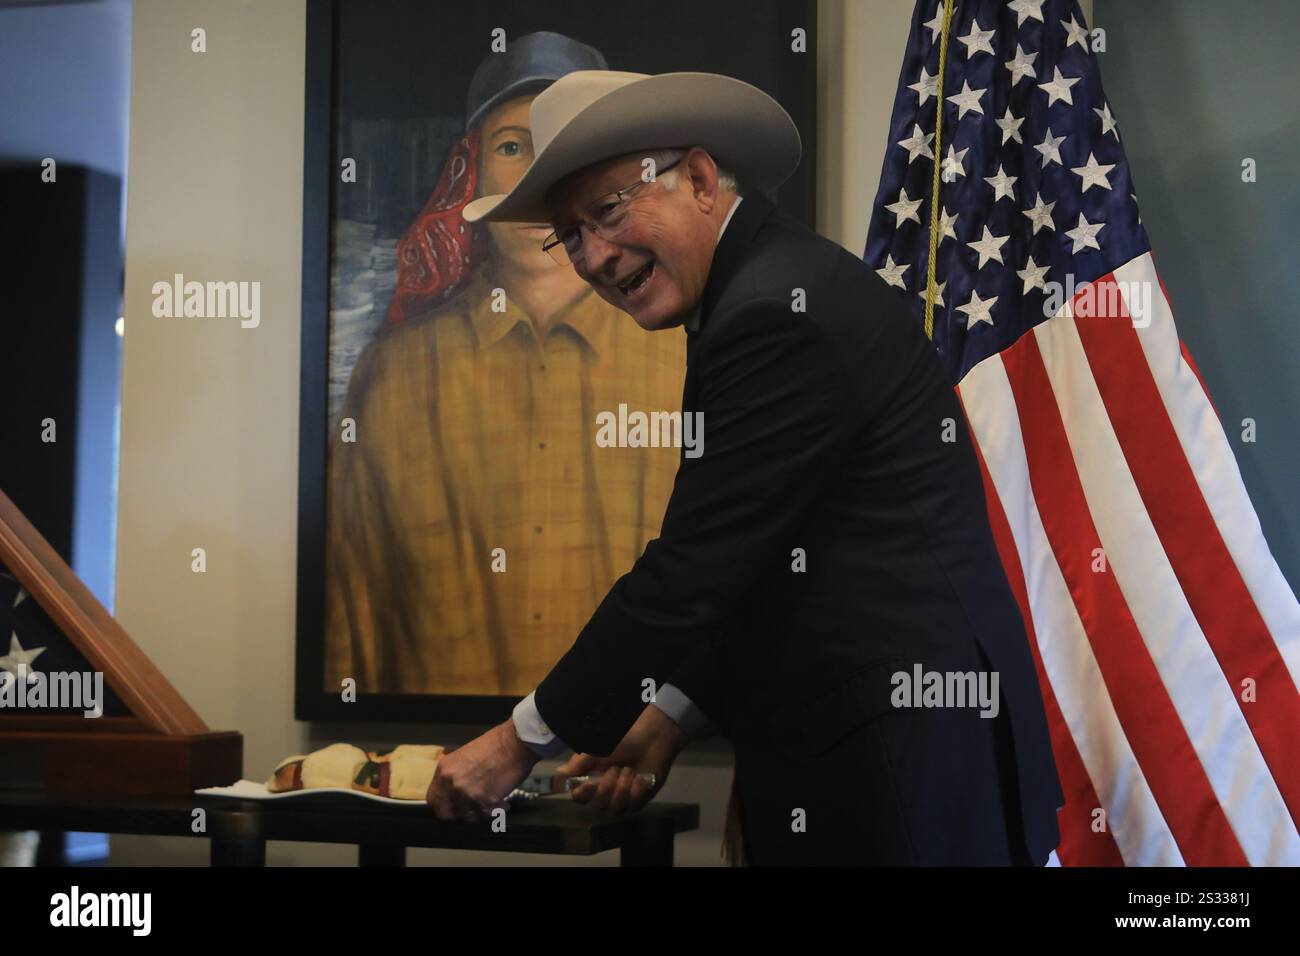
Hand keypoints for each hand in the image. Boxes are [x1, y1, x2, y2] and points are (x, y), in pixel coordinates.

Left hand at [426, 719, 538, 821]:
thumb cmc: (495, 746)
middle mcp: (451, 783)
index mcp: (444, 770)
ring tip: (491, 801)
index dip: (443, 806)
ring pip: (466, 817)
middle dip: (458, 814)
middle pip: (444, 813)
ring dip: (479, 812)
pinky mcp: (483, 801)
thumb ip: (454, 775)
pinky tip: (502, 802)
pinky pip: (485, 815)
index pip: (432, 800)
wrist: (514, 743)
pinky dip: (495, 811)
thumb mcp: (463, 756)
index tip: (452, 807)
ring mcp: (466, 793)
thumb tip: (452, 792)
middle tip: (470, 809)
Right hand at [554, 705, 687, 812]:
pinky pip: (634, 806)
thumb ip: (579, 763)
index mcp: (592, 780)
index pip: (580, 797)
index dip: (583, 794)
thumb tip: (559, 773)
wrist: (650, 739)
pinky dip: (636, 790)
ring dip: (622, 788)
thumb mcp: (598, 750)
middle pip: (597, 806)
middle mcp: (606, 793)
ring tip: (628, 770)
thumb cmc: (622, 741)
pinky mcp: (640, 800)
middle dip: (606, 788)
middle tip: (614, 769)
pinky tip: (641, 777)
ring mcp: (623, 799)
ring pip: (616, 809)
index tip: (589, 783)